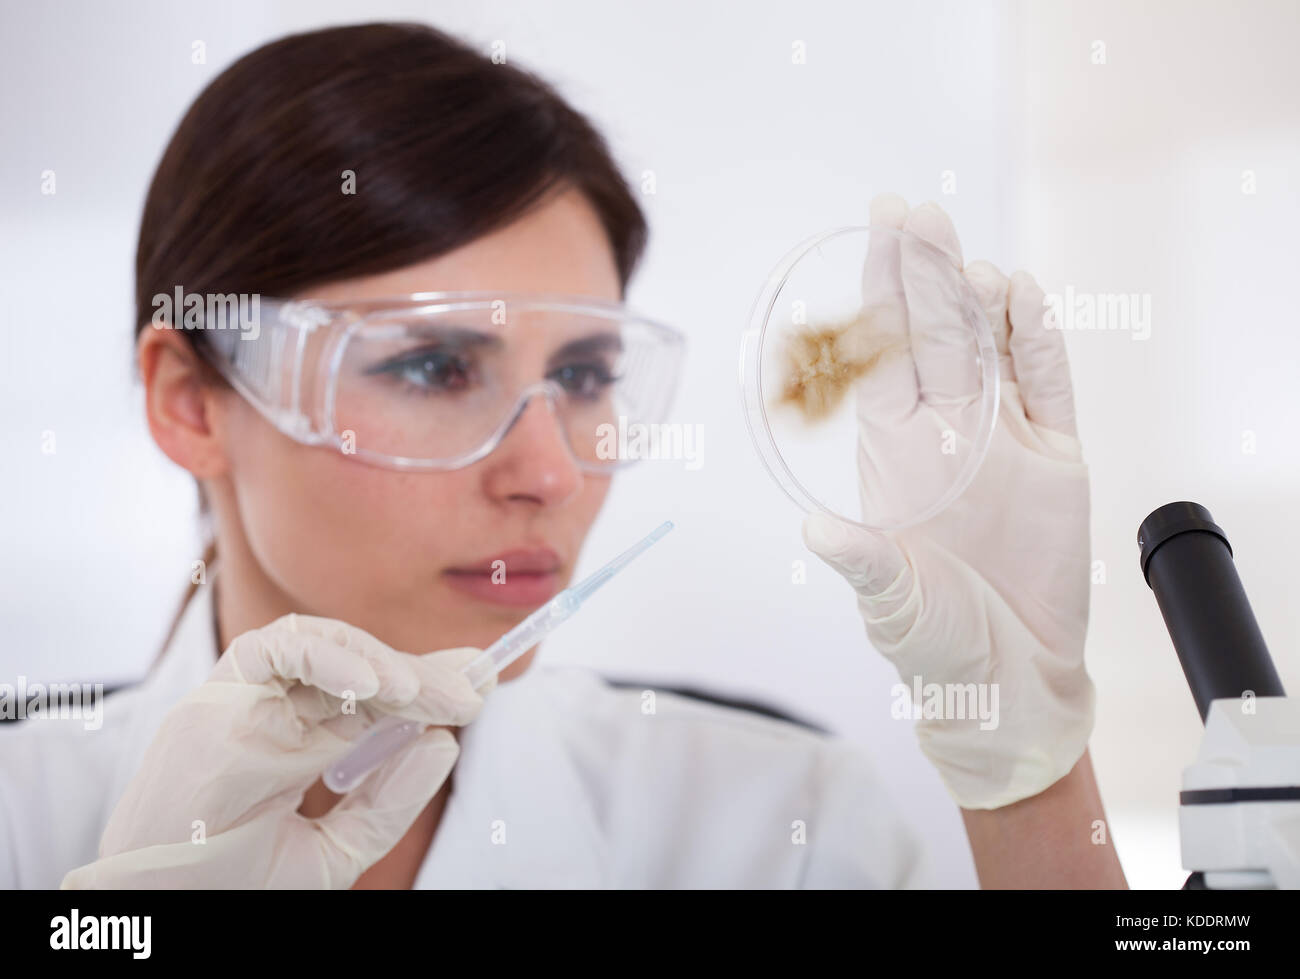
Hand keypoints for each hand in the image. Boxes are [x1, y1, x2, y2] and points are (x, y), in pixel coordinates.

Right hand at [61, 614, 487, 887]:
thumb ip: (388, 803)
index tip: (478, 686)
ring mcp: (243, 701)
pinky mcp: (213, 697)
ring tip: (426, 693)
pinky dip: (327, 655)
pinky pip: (272, 649)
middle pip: (354, 668)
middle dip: (418, 674)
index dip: (426, 685)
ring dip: (379, 662)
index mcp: (298, 744)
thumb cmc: (234, 886)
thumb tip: (444, 745)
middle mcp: (272, 713)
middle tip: (471, 691)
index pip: (371, 697)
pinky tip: (373, 685)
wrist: (169, 911)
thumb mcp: (336, 851)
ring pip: (320, 646)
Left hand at [803, 193, 1093, 809]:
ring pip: (992, 347)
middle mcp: (944, 432)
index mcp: (893, 450)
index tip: (877, 229)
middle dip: (924, 275)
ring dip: (981, 299)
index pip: (882, 354)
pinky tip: (1027, 298)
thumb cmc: (935, 645)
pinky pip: (1050, 386)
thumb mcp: (892, 605)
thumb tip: (817, 532)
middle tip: (916, 212)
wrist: (1007, 681)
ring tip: (969, 256)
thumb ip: (864, 565)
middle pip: (935, 334)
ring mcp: (1002, 439)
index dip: (879, 292)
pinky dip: (1041, 343)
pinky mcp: (1057, 459)